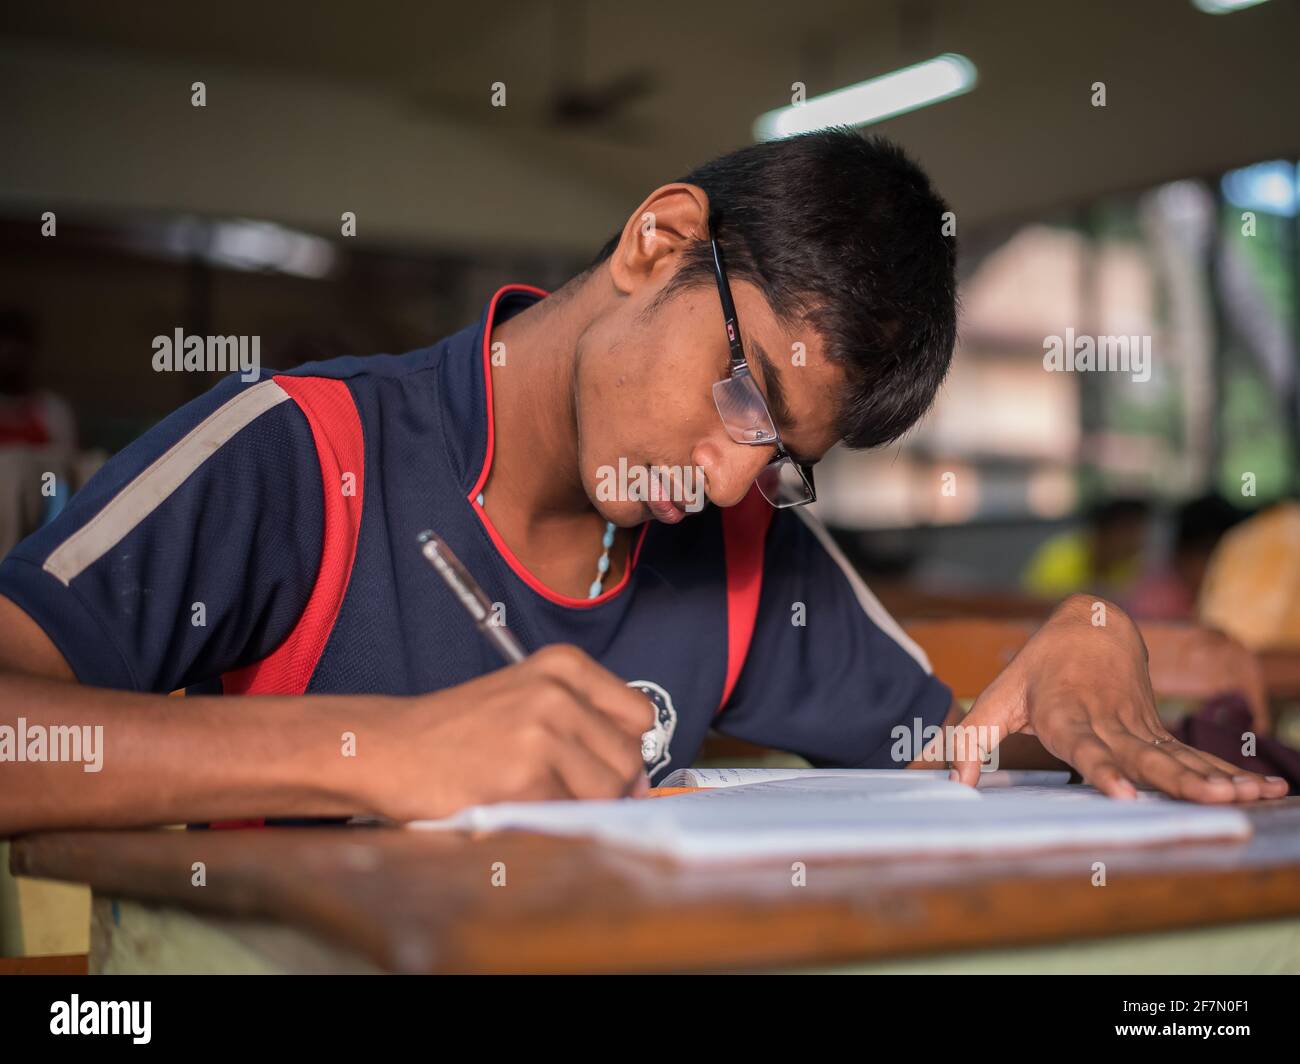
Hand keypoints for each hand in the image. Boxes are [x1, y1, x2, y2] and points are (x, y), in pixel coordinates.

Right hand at [366, 645, 653, 821]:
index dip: (623, 747)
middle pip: (628, 760)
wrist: (392, 748)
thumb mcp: (529, 696)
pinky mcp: (524, 780)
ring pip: (605, 793)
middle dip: (606, 785)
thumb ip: (587, 725)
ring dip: (577, 806)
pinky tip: (513, 804)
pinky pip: (568, 816)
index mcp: (564, 666)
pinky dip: (547, 820)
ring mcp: (541, 736)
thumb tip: (641, 783)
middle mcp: (557, 694)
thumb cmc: (462, 730)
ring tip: (533, 794)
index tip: (599, 762)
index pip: (640, 716)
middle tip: (559, 787)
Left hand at [946, 595, 1288, 802]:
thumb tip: (950, 780)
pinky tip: (1264, 790)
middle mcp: (1108, 722)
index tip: (1123, 793)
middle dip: (1178, 780)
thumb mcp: (999, 698)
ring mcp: (1138, 725)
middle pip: (1144, 754)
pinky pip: (1193, 754)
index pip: (1084, 746)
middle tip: (1211, 801)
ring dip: (1213, 777)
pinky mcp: (1157, 730)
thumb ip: (972, 739)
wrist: (1089, 624)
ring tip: (1246, 797)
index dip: (1102, 769)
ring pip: (1177, 755)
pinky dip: (1226, 771)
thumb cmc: (1036, 670)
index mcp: (1066, 715)